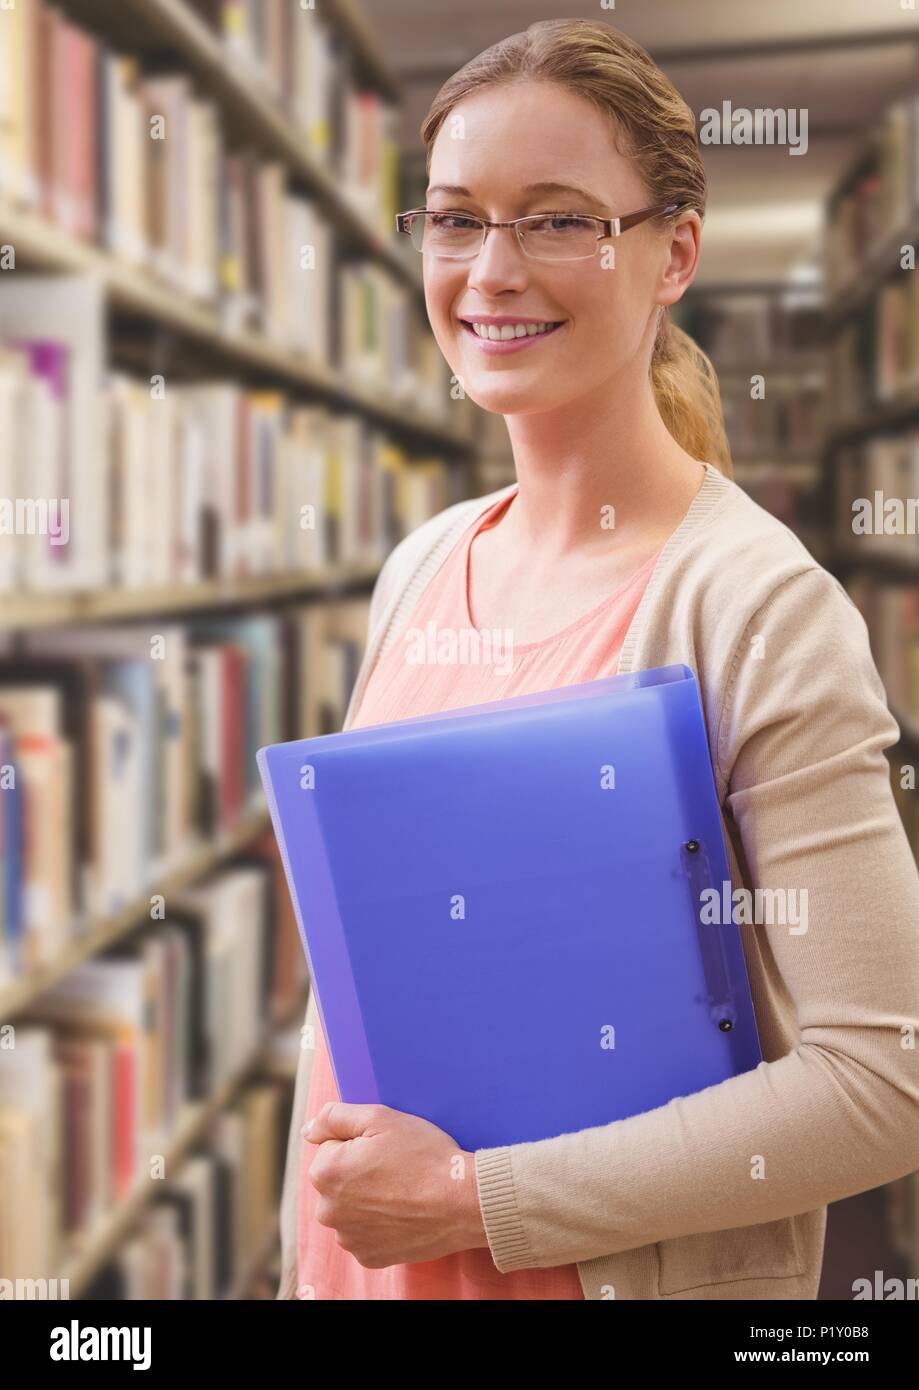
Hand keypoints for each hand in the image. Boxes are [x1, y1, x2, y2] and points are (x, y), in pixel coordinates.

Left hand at [303, 1101, 488, 1268]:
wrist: (462, 1202)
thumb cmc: (423, 1155)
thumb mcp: (380, 1117)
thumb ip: (335, 1117)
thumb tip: (308, 1130)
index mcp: (325, 1173)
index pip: (330, 1147)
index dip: (359, 1142)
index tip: (385, 1147)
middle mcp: (328, 1211)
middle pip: (337, 1180)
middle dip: (358, 1171)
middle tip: (395, 1167)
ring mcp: (348, 1238)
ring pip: (351, 1208)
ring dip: (368, 1199)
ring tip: (402, 1190)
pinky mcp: (369, 1257)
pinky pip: (366, 1232)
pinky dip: (380, 1223)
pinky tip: (404, 1212)